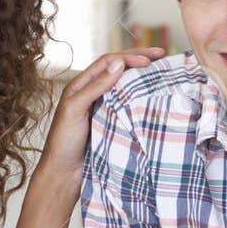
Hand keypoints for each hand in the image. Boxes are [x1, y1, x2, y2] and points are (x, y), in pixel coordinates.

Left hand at [34, 48, 166, 190]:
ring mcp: (102, 106)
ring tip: (161, 70)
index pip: (108, 62)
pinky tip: (151, 96)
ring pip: (124, 84)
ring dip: (141, 75)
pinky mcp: (110, 121)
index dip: (129, 57)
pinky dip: (139, 95)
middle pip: (118, 68)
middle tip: (162, 55)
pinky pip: (127, 103)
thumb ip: (95, 86)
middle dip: (139, 59)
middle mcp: (92, 92)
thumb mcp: (75, 109)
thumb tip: (119, 63)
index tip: (149, 60)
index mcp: (81, 85)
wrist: (64, 172)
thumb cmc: (64, 141)